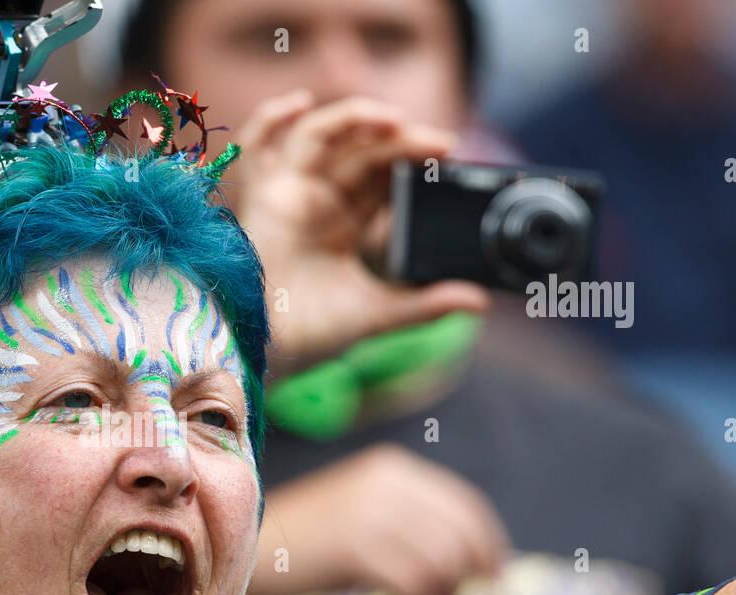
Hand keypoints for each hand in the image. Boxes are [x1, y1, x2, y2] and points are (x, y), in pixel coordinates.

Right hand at [233, 90, 490, 374]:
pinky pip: (258, 147)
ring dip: (354, 118)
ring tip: (393, 121)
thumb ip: (425, 304)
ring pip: (321, 136)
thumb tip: (477, 301)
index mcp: (346, 223)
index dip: (412, 156)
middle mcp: (318, 201)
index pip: (383, 174)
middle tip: (437, 142)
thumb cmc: (314, 333)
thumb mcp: (379, 312)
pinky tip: (297, 103)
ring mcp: (289, 194)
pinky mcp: (262, 197)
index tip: (448, 153)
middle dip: (399, 139)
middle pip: (361, 150)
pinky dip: (270, 120)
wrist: (270, 350)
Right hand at [252, 444, 509, 594]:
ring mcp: (369, 512)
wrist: (239, 542)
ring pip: (441, 563)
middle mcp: (386, 483)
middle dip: (464, 577)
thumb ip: (408, 521)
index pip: (465, 507)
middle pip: (459, 537)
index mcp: (391, 468)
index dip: (486, 546)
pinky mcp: (353, 545)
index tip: (492, 577)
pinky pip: (413, 582)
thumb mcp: (358, 512)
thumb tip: (470, 560)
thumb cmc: (302, 540)